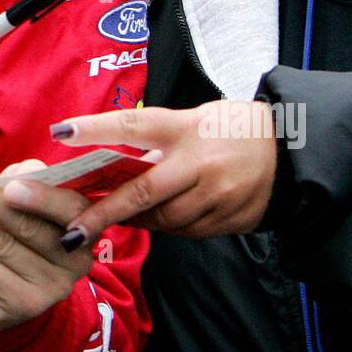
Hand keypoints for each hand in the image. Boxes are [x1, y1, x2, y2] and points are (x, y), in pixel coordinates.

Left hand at [0, 161, 92, 331]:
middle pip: (30, 228)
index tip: (9, 184)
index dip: (42, 197)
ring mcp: (52, 287)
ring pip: (0, 245)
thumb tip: (22, 171)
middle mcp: (77, 259)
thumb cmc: (16, 227)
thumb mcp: (24, 199)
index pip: (70, 208)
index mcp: (86, 223)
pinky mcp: (22, 304)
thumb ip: (25, 180)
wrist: (2, 288)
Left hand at [45, 101, 277, 243]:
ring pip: (163, 220)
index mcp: (184, 127)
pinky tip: (162, 219)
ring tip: (118, 220)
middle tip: (71, 230)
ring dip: (137, 222)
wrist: (291, 151)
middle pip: (142, 191)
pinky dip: (169, 227)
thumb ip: (158, 141)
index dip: (95, 129)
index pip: (132, 125)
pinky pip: (187, 232)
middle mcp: (199, 162)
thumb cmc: (232, 128)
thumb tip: (114, 166)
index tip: (60, 132)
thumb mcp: (193, 119)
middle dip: (103, 213)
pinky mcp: (229, 220)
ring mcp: (216, 195)